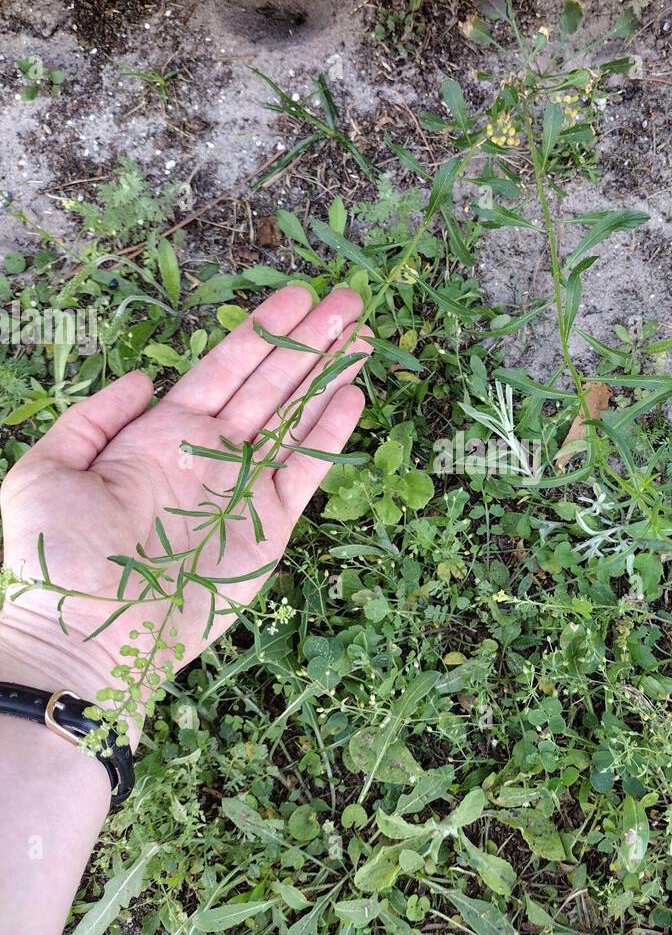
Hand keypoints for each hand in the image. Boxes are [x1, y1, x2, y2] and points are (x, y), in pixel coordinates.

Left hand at [0, 284, 371, 739]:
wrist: (88, 638)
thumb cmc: (55, 561)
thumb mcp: (47, 472)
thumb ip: (92, 419)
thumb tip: (141, 379)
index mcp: (159, 436)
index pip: (222, 370)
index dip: (262, 333)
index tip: (297, 296)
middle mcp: (208, 457)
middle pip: (271, 385)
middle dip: (309, 342)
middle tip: (348, 301)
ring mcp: (242, 492)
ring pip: (296, 419)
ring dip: (328, 376)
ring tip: (362, 334)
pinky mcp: (268, 529)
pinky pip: (306, 472)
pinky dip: (330, 435)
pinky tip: (352, 396)